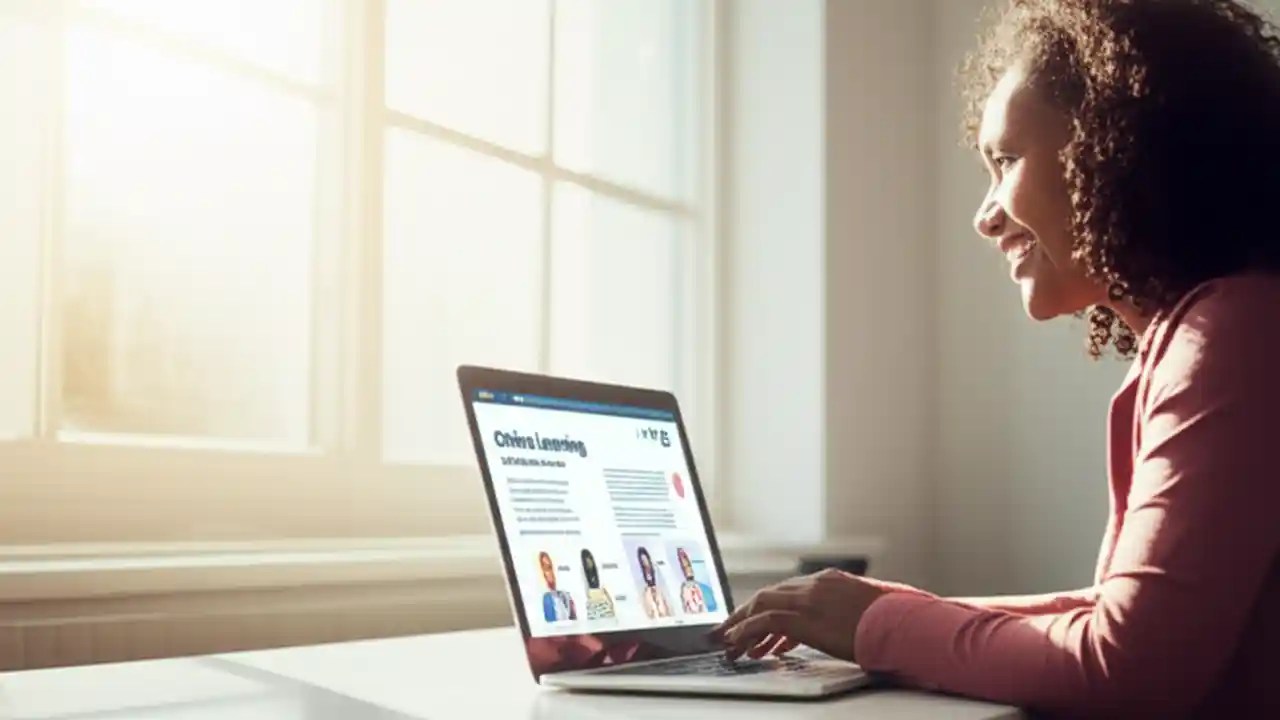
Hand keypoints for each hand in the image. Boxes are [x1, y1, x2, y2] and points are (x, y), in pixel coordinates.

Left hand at [713, 569, 886, 662]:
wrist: (903, 624)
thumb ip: (846, 613)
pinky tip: (737, 642)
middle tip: (733, 630)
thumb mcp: (867, 610)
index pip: (791, 591)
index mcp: (831, 581)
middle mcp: (816, 585)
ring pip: (762, 605)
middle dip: (748, 613)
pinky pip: (765, 622)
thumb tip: (838, 629)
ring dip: (741, 623)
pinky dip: (747, 631)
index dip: (772, 607)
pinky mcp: (806, 619)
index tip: (760, 623)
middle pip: (771, 594)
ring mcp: (809, 600)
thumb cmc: (894, 621)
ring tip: (729, 641)